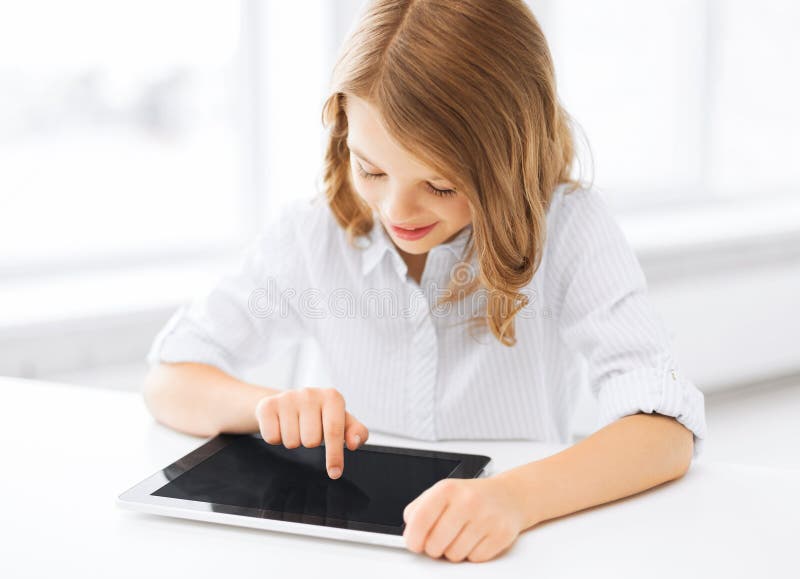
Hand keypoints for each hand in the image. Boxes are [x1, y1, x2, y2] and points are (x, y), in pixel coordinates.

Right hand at [254, 387, 368, 478]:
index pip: (334, 432)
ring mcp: (287, 397)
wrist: (289, 402)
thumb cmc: (321, 416)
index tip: (335, 473)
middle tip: (309, 430)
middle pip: (311, 440)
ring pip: (291, 441)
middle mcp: (310, 393)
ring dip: (294, 441)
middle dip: (310, 442)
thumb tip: (353, 443)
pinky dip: (276, 438)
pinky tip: (282, 425)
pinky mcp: (268, 405)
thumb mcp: (343, 422)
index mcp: (332, 397)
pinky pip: (271, 438)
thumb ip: (357, 433)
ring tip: (296, 427)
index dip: (334, 455)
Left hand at [402, 477, 524, 562]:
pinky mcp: (501, 534)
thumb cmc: (470, 497)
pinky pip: (475, 559)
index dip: (413, 538)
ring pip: (454, 555)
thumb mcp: (443, 492)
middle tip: (439, 540)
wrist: (507, 496)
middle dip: (433, 548)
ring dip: (453, 551)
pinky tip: (476, 539)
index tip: (414, 543)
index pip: (420, 519)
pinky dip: (472, 554)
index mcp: (448, 489)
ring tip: (460, 536)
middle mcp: (467, 501)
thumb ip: (420, 509)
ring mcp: (486, 518)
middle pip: (435, 544)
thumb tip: (409, 531)